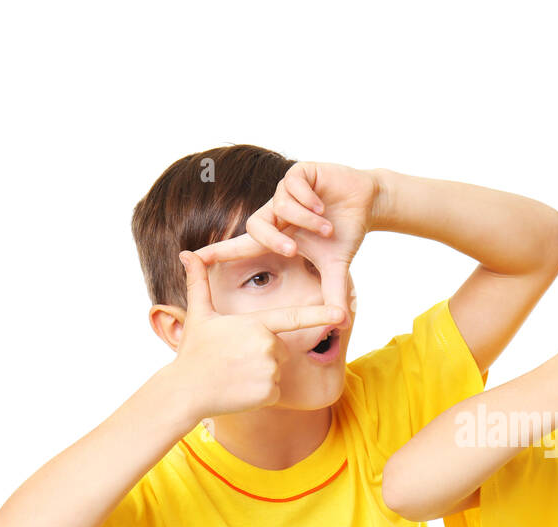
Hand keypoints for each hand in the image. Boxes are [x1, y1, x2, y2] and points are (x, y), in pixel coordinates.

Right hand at [170, 251, 344, 418]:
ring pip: (278, 369)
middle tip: (235, 358)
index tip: (342, 313)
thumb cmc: (194, 352)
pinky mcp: (270, 393)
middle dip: (264, 353)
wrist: (187, 391)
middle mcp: (267, 346)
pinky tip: (240, 390)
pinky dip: (260, 392)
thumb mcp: (199, 316)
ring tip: (235, 373)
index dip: (321, 314)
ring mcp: (270, 370)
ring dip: (261, 372)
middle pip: (281, 348)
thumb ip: (199, 283)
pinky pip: (274, 389)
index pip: (293, 317)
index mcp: (256, 325)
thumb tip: (186, 253)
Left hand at [194, 162, 380, 313]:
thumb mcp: (337, 266)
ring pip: (280, 206)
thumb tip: (342, 323)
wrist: (367, 202)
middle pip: (256, 226)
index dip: (219, 251)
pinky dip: (309, 201)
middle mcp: (277, 212)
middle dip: (273, 241)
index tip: (190, 257)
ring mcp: (286, 191)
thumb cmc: (346, 232)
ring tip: (327, 227)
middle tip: (293, 252)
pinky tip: (324, 207)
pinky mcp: (298, 172)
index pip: (243, 244)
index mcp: (279, 233)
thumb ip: (334, 293)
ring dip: (306, 222)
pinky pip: (292, 187)